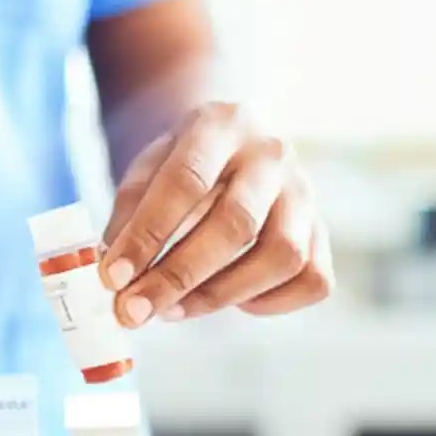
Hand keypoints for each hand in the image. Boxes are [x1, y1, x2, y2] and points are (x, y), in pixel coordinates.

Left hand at [100, 102, 333, 324]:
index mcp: (221, 124)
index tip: (113, 277)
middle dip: (179, 276)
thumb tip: (116, 273)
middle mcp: (273, 154)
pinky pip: (313, 279)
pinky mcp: (322, 231)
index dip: (147, 235)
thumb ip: (129, 214)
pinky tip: (231, 300)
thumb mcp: (148, 168)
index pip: (186, 182)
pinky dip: (271, 302)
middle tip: (135, 310)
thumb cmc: (184, 165)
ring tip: (173, 310)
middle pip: (236, 224)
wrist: (235, 145)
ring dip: (222, 294)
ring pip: (282, 255)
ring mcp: (305, 193)